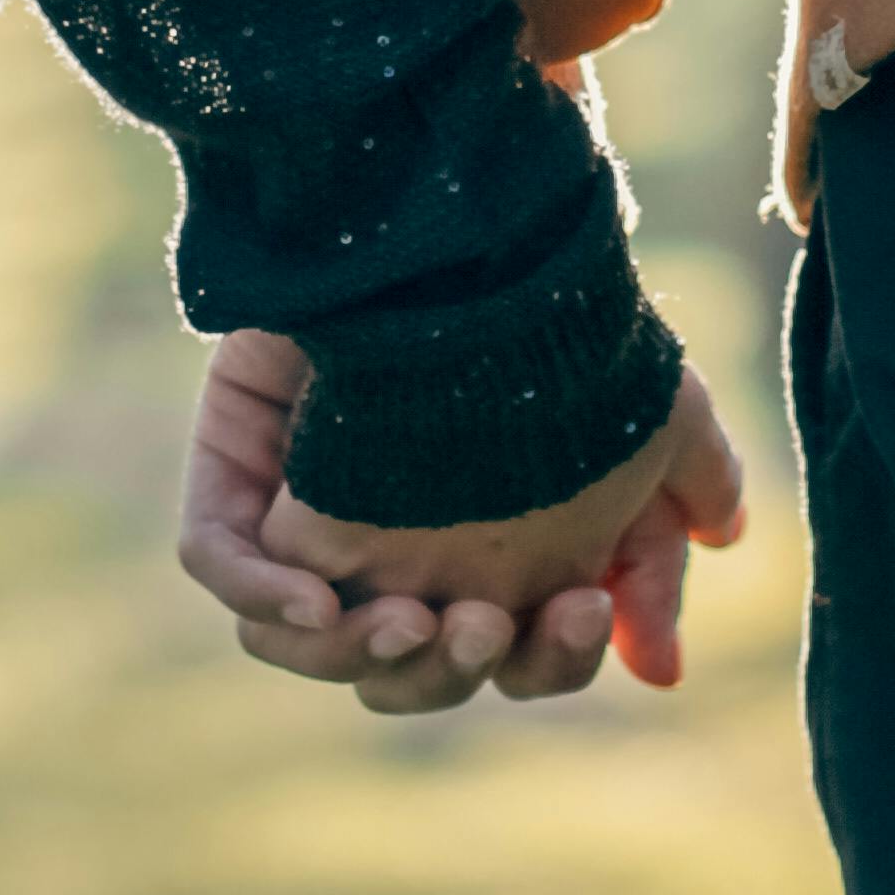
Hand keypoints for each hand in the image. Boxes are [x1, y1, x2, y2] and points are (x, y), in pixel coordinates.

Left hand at [178, 328, 747, 717]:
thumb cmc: (565, 325)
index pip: (512, 659)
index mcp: (489, 563)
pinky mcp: (244, 466)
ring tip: (411, 619)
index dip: (549, 657)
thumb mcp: (652, 429)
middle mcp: (398, 557)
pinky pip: (231, 569)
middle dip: (454, 665)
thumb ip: (663, 549)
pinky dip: (268, 601)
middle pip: (413, 673)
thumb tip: (661, 673)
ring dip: (366, 651)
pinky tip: (316, 599)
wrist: (471, 220)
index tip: (585, 605)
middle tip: (482, 615)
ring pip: (316, 642)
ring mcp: (312, 523)